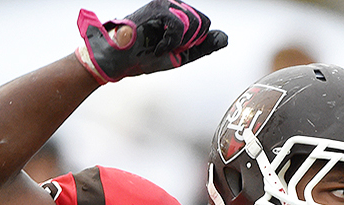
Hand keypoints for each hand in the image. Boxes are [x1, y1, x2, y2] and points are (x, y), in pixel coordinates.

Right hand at [73, 0, 228, 83]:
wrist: (120, 59)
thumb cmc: (145, 56)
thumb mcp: (181, 54)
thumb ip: (203, 46)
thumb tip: (224, 38)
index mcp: (179, 13)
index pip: (204, 24)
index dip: (193, 42)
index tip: (173, 48)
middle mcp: (174, 5)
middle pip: (203, 23)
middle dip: (188, 42)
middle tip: (166, 47)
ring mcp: (165, 4)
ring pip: (194, 24)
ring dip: (179, 42)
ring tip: (160, 45)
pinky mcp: (158, 8)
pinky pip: (181, 26)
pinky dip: (171, 42)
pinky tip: (159, 45)